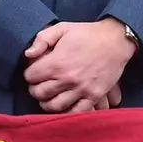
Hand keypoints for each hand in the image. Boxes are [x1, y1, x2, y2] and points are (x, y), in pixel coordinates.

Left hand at [22, 19, 136, 112]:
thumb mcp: (61, 28)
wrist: (115, 40)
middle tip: (38, 86)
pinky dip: (67, 113)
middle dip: (35, 89)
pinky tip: (64, 106)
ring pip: (55, 106)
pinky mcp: (94, 96)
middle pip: (40, 93)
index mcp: (57, 63)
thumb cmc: (86, 33)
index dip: (29, 74)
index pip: (31, 77)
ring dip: (47, 103)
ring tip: (48, 97)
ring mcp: (81, 89)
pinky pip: (77, 112)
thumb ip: (41, 39)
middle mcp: (67, 79)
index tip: (32, 72)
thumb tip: (27, 54)